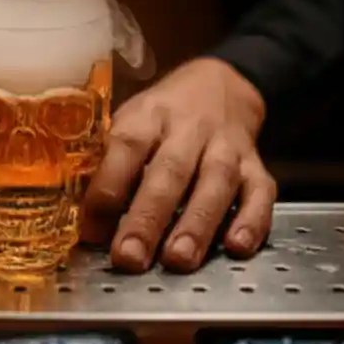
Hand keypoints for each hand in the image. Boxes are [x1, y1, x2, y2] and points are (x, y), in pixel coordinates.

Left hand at [79, 58, 275, 272]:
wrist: (221, 85)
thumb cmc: (162, 117)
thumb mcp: (129, 122)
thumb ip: (108, 162)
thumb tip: (84, 219)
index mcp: (148, 116)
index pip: (126, 147)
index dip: (107, 189)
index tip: (92, 230)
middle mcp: (189, 129)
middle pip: (170, 171)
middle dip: (148, 217)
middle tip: (130, 257)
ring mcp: (226, 147)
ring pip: (215, 182)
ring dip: (197, 223)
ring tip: (179, 259)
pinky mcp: (256, 165)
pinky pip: (260, 192)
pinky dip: (252, 221)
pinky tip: (237, 248)